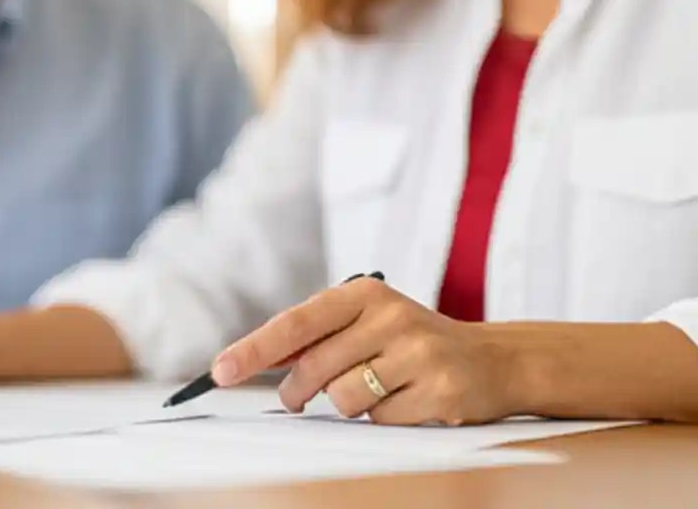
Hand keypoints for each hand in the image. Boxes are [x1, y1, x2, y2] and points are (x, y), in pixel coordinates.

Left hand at [211, 278, 517, 425]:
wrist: (493, 360)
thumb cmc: (410, 341)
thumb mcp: (365, 322)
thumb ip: (315, 335)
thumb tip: (251, 360)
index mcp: (365, 293)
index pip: (296, 323)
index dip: (254, 349)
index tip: (221, 371)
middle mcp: (392, 316)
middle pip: (313, 368)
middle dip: (296, 391)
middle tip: (295, 398)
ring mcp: (419, 354)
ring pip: (343, 399)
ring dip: (346, 405)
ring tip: (374, 389)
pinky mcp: (439, 391)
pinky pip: (379, 421)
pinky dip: (382, 419)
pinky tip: (406, 401)